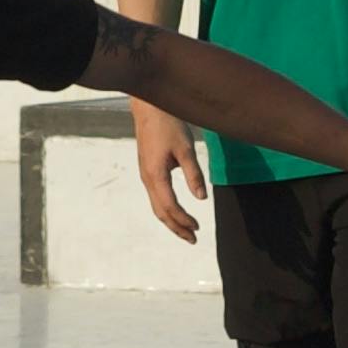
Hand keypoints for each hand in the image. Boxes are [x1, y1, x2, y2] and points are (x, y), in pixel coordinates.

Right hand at [130, 98, 207, 246]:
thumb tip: (202, 199)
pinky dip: (166, 208)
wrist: (149, 108)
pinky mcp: (148, 169)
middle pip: (161, 212)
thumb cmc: (168, 125)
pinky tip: (176, 210)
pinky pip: (156, 196)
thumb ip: (194, 174)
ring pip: (157, 205)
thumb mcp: (185, 148)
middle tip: (193, 239)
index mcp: (156, 176)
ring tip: (186, 230)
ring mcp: (146, 175)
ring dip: (171, 220)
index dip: (184, 220)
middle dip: (176, 227)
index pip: (170, 207)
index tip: (198, 229)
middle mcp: (147, 179)